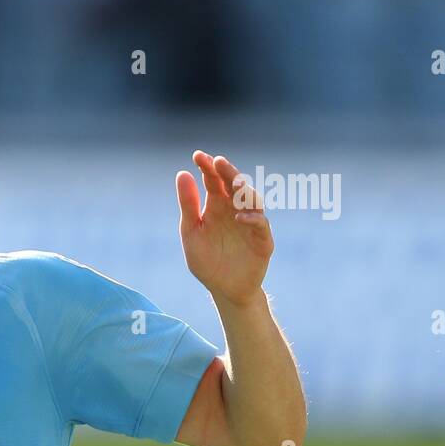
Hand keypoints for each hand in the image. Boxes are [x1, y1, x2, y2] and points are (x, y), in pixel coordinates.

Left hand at [176, 151, 273, 307]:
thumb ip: (188, 205)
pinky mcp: (262, 241)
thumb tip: (182, 173)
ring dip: (244, 190)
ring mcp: (251, 224)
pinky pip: (261, 226)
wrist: (223, 289)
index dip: (207, 167)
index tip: (198, 155)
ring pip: (253, 200)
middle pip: (234, 185)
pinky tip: (239, 217)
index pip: (213, 181)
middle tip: (218, 161)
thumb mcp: (191, 231)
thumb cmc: (207, 260)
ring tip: (233, 182)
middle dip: (228, 172)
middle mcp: (235, 210)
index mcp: (216, 206)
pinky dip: (252, 219)